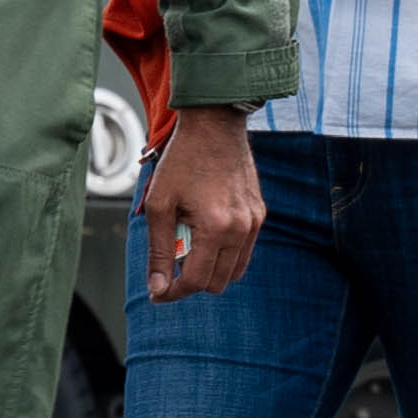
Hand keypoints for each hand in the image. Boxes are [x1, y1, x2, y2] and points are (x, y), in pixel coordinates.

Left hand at [142, 103, 265, 303]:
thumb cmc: (183, 159)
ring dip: (209, 268)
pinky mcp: (259, 213)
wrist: (214, 125)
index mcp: (216, 227)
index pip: (196, 281)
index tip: (158, 292)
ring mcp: (254, 222)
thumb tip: (159, 287)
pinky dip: (223, 252)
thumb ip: (159, 250)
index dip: (173, 292)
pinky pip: (243, 250)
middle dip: (191, 281)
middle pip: (217, 282)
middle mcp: (242, 229)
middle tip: (170, 262)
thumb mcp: (159, 204)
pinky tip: (204, 231)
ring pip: (234, 271)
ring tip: (187, 242)